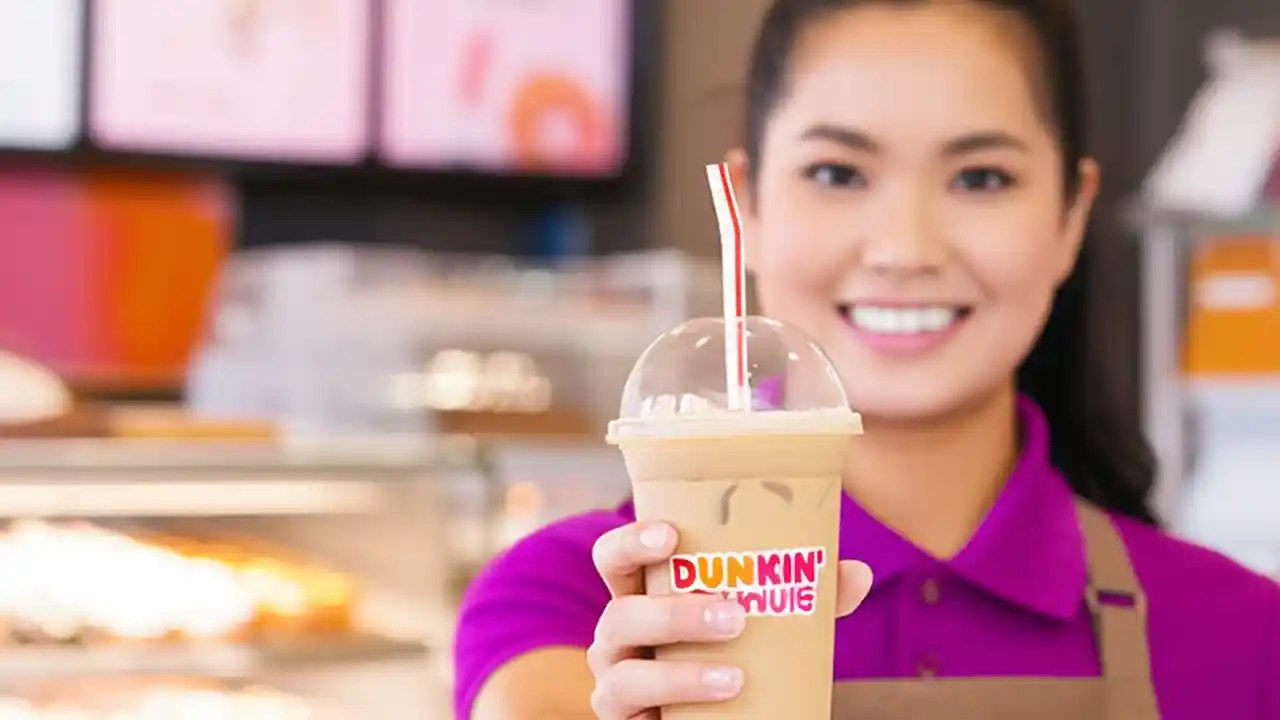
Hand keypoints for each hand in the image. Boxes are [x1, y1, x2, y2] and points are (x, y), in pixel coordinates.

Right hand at [587, 521, 872, 719]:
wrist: (727, 716)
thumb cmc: (735, 653)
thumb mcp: (765, 622)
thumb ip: (805, 595)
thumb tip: (855, 573)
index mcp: (643, 593)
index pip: (615, 558)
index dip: (631, 541)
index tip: (671, 535)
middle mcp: (619, 635)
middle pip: (619, 614)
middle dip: (673, 613)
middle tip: (736, 615)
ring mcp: (615, 682)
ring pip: (623, 674)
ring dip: (680, 674)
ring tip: (736, 676)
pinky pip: (633, 712)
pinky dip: (678, 701)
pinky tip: (722, 698)